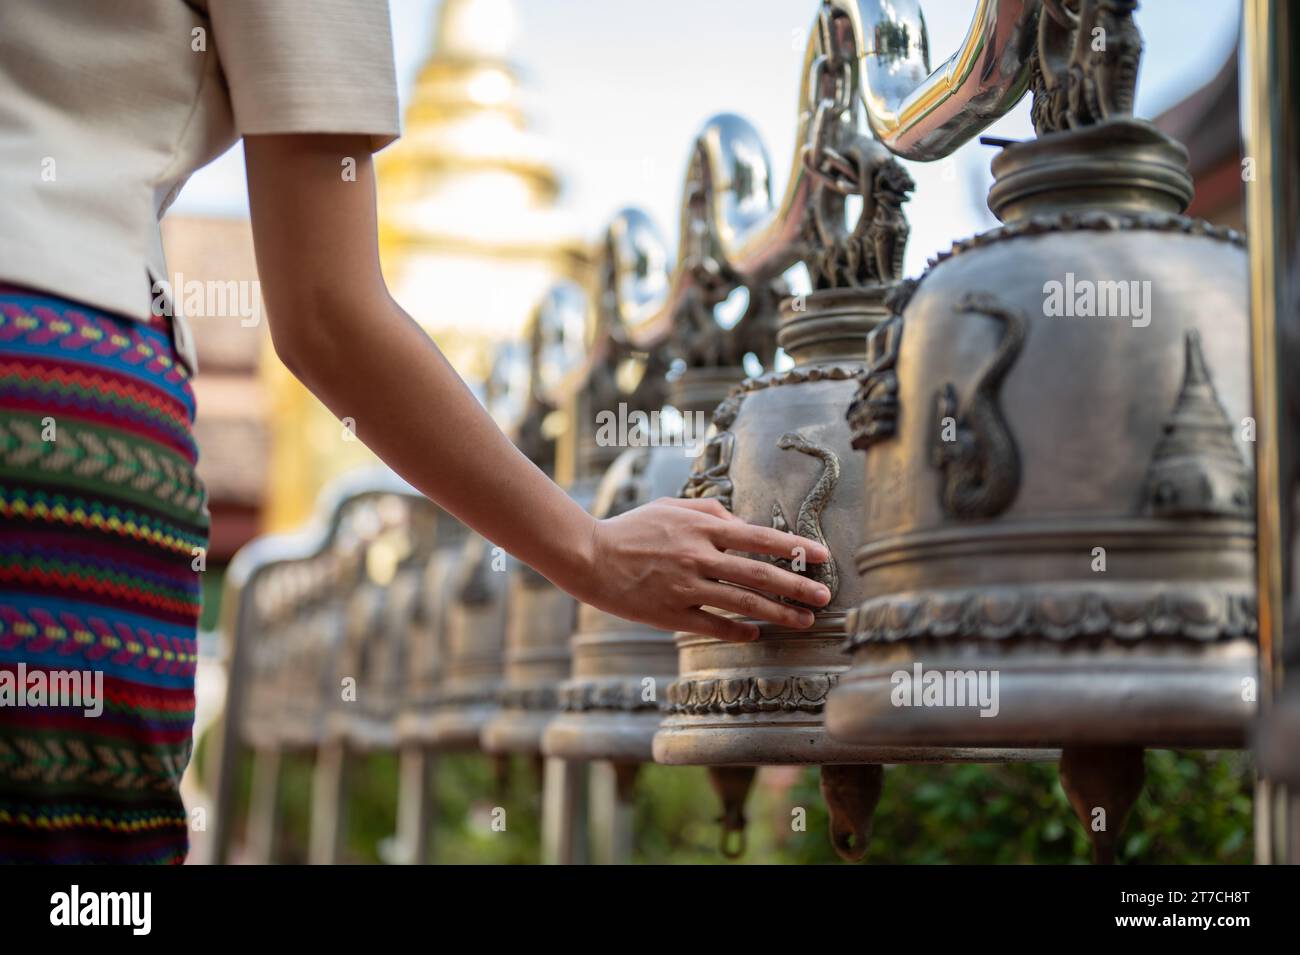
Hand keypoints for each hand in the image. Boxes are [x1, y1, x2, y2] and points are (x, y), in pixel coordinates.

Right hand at [575, 497, 832, 642]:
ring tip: (804, 622)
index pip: (761, 537)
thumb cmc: (631, 529)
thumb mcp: (671, 507)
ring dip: (779, 615)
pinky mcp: (672, 612)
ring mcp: (687, 586)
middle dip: (798, 587)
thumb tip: (743, 521)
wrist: (590, 556)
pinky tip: (755, 634)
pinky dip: (739, 631)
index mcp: (702, 527)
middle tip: (825, 597)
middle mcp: (700, 556)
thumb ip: (710, 511)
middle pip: (760, 574)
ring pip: (744, 603)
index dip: (796, 547)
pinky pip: (715, 625)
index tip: (823, 556)